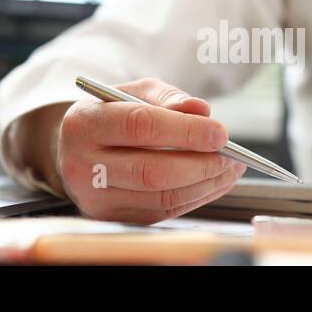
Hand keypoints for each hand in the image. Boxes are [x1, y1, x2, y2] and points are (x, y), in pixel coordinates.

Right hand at [55, 78, 245, 223]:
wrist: (80, 148)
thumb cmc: (114, 115)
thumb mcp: (135, 93)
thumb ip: (167, 97)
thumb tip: (202, 109)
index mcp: (84, 123)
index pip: (139, 126)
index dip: (186, 131)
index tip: (221, 133)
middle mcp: (81, 164)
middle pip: (150, 171)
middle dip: (200, 165)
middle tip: (231, 156)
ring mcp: (94, 198)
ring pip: (160, 197)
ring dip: (205, 185)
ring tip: (231, 169)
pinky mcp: (111, 217)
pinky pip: (162, 212)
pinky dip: (195, 198)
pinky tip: (214, 183)